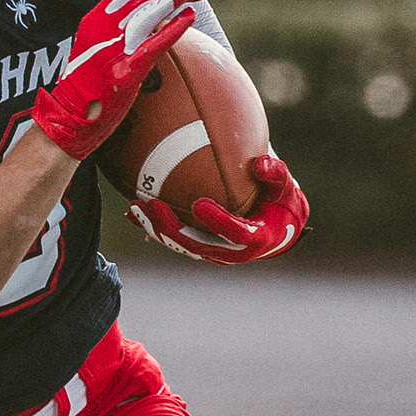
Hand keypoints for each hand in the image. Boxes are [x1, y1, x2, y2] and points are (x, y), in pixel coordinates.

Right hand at [31, 0, 207, 159]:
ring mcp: (113, 50)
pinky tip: (190, 16)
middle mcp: (102, 30)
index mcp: (93, 21)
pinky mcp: (125, 72)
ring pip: (151, 14)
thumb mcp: (94, 48)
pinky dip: (174, 27)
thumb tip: (147, 18)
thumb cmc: (85, 87)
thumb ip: (115, 31)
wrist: (67, 120)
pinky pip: (154, 44)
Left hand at [128, 154, 308, 263]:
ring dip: (155, 228)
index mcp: (256, 239)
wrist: (275, 227)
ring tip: (136, 207)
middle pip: (197, 244)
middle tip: (152, 204)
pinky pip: (173, 240)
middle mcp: (231, 252)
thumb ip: (276, 174)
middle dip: (171, 227)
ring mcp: (212, 252)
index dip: (217, 221)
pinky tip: (131, 212)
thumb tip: (262, 162)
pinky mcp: (198, 247)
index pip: (235, 233)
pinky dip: (152, 228)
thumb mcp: (284, 188)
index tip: (199, 204)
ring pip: (180, 245)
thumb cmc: (280, 202)